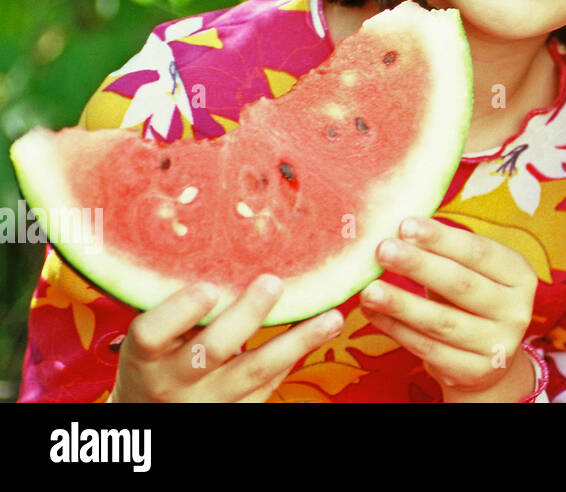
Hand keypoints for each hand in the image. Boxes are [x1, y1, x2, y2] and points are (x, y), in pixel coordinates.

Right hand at [109, 275, 342, 401]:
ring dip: (296, 342)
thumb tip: (233, 243)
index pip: (152, 333)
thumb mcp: (153, 333)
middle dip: (246, 316)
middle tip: (273, 282)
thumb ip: (178, 305)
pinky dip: (295, 359)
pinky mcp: (234, 412)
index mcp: (144, 354)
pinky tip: (321, 334)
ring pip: (254, 372)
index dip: (179, 311)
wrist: (150, 410)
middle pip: (212, 350)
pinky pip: (269, 387)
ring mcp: (207, 401)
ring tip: (331, 318)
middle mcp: (172, 381)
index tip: (208, 287)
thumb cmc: (155, 356)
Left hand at [359, 217, 538, 399]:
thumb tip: (400, 229)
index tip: (405, 225)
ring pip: (442, 321)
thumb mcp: (471, 273)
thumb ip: (445, 254)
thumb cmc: (472, 300)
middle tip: (383, 250)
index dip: (442, 238)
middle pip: (462, 285)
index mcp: (520, 275)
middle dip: (419, 265)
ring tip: (369, 289)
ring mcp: (497, 345)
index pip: (480, 252)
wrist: (488, 358)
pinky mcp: (473, 372)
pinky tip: (374, 313)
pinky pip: (428, 348)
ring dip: (401, 303)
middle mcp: (516, 311)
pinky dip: (397, 329)